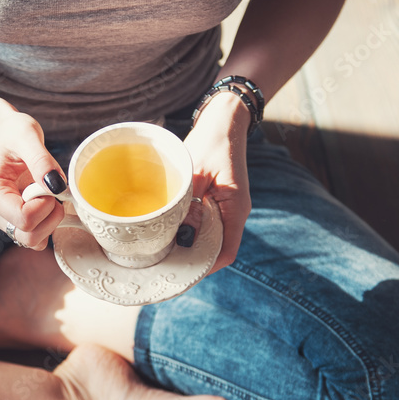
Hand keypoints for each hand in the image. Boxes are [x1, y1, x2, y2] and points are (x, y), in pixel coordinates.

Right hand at [0, 109, 67, 249]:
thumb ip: (41, 160)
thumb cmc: (11, 133)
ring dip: (51, 221)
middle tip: (52, 190)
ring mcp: (5, 220)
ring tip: (49, 194)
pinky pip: (37, 237)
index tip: (48, 184)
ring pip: (33, 241)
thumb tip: (56, 186)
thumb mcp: (26, 135)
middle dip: (50, 217)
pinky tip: (48, 201)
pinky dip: (49, 224)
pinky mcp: (16, 222)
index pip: (23, 219)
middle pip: (28, 236)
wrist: (2, 134)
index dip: (44, 205)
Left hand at [180, 93, 252, 273]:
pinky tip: (170, 236)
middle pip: (216, 250)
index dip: (204, 268)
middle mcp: (234, 214)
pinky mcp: (217, 204)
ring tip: (164, 259)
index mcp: (235, 209)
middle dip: (193, 263)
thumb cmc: (211, 143)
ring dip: (190, 249)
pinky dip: (190, 235)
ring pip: (210, 240)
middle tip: (165, 272)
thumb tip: (172, 232)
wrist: (224, 123)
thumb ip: (186, 202)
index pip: (225, 252)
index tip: (181, 276)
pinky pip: (205, 226)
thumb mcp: (195, 172)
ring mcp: (226, 210)